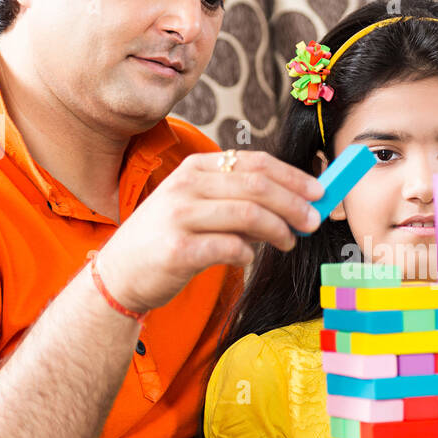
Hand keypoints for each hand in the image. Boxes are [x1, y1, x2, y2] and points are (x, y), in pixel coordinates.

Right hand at [96, 150, 322, 312]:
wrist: (118, 274)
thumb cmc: (167, 240)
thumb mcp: (197, 207)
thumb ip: (237, 201)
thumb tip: (294, 205)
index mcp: (195, 170)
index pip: (254, 162)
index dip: (292, 176)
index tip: (319, 192)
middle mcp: (186, 186)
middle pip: (257, 186)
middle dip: (294, 203)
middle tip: (313, 221)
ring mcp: (179, 217)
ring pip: (248, 214)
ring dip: (278, 230)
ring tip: (288, 242)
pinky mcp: (177, 250)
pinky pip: (229, 247)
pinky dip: (247, 253)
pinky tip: (247, 258)